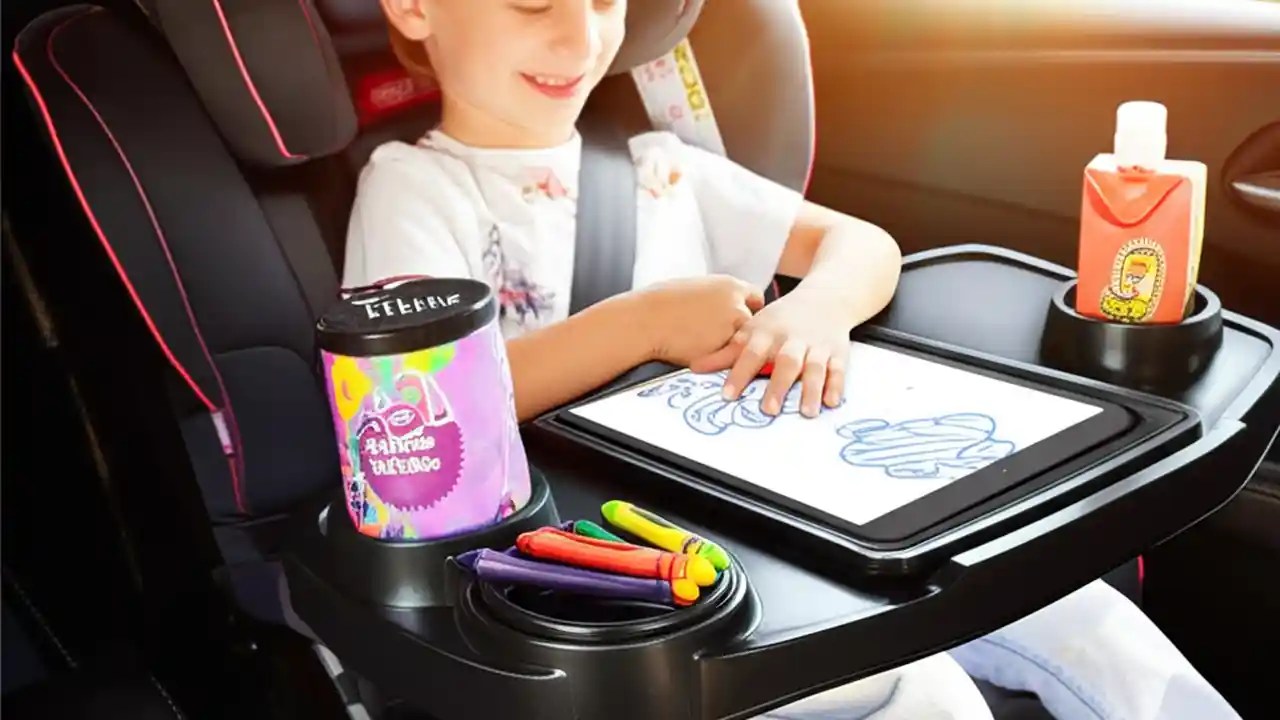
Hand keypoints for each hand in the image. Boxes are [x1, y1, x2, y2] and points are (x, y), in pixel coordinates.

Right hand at [637, 275, 765, 366]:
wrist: (645, 321)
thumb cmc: (660, 303)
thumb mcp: (694, 288)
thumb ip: (714, 296)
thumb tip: (717, 304)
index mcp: (729, 286)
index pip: (755, 297)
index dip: (749, 308)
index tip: (742, 316)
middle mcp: (737, 306)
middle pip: (753, 322)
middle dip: (743, 330)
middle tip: (726, 337)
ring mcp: (732, 330)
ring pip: (742, 342)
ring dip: (733, 346)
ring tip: (709, 348)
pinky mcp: (722, 351)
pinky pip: (728, 358)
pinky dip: (720, 360)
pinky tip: (701, 356)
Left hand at [690, 285, 849, 417]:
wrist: (824, 298)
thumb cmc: (781, 319)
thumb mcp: (753, 329)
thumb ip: (727, 352)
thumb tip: (694, 369)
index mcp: (767, 333)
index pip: (751, 354)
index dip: (739, 374)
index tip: (728, 396)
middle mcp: (792, 339)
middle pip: (785, 362)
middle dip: (778, 385)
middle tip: (768, 410)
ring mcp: (816, 346)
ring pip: (814, 367)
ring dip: (811, 390)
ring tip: (807, 413)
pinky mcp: (837, 352)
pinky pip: (838, 369)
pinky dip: (836, 385)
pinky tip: (832, 402)